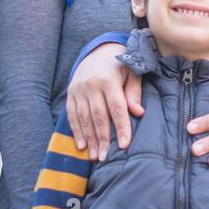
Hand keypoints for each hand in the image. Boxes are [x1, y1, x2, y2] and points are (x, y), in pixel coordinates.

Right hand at [65, 43, 142, 158]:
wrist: (98, 51)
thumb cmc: (121, 66)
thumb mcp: (132, 74)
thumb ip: (134, 93)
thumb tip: (138, 113)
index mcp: (108, 79)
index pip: (116, 108)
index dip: (121, 127)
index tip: (124, 145)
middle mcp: (90, 85)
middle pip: (98, 116)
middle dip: (102, 138)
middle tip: (105, 157)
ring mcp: (78, 89)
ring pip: (83, 118)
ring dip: (89, 139)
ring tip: (94, 156)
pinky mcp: (70, 94)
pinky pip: (72, 115)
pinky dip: (76, 131)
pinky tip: (81, 145)